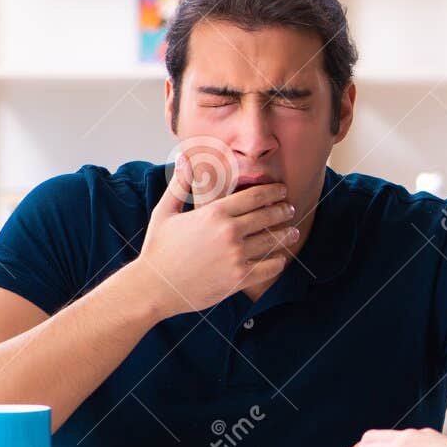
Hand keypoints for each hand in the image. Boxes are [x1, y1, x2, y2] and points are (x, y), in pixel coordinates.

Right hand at [133, 157, 296, 316]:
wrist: (154, 287)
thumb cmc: (158, 249)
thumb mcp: (165, 212)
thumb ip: (180, 185)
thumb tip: (183, 159)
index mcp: (214, 213)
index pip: (254, 196)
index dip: (272, 192)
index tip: (281, 190)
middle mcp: (229, 232)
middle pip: (268, 216)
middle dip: (283, 211)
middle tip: (289, 209)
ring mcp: (236, 256)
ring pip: (273, 241)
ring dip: (286, 235)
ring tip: (292, 232)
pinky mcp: (239, 278)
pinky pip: (269, 267)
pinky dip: (278, 261)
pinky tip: (280, 258)